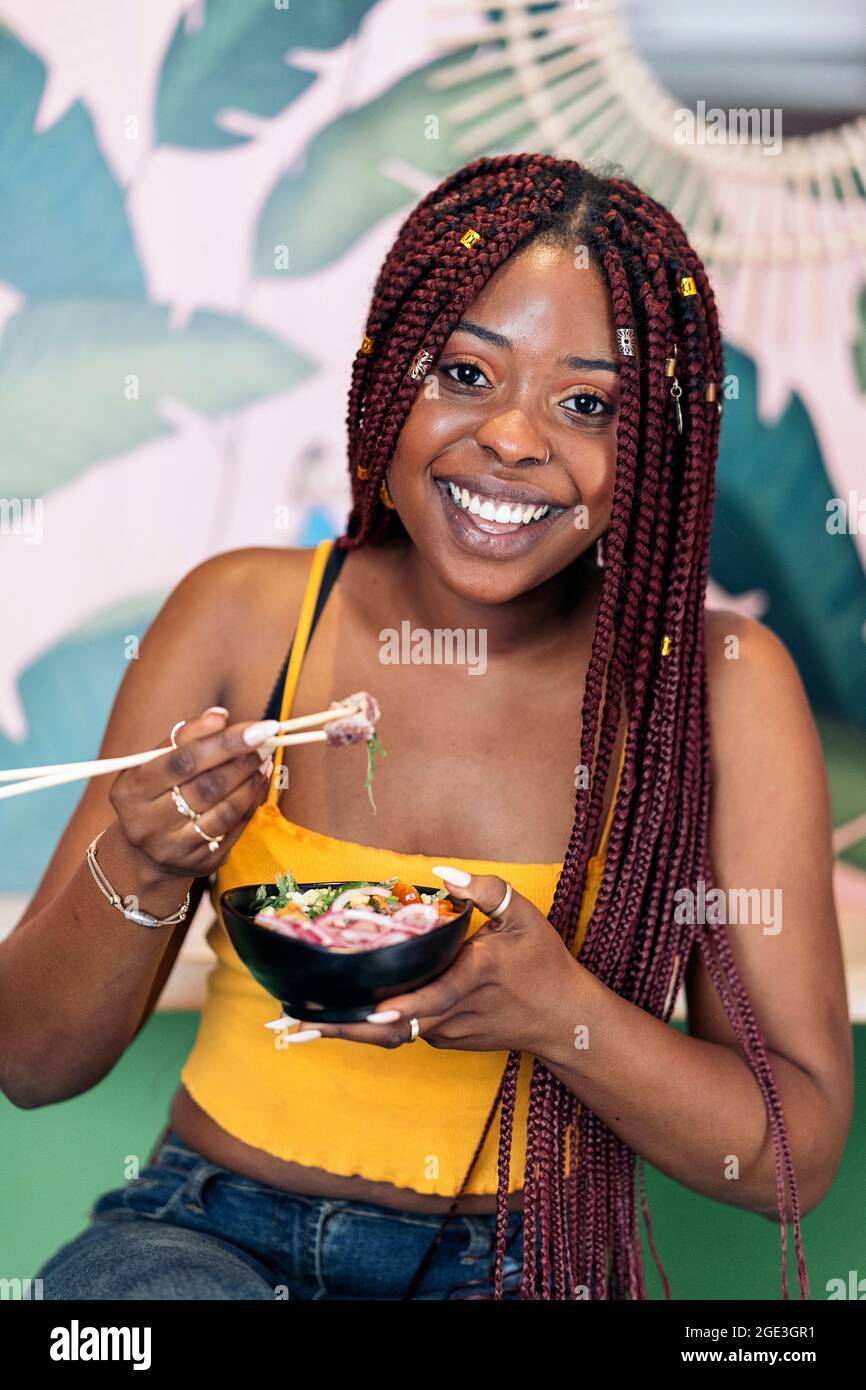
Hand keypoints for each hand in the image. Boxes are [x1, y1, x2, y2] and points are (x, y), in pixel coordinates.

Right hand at [109, 707, 278, 876]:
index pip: (182, 762)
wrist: (147, 852)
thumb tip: (220, 715)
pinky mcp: (201, 862)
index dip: (223, 743)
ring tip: (264, 759)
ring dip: (251, 781)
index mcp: (131, 791)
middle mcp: (147, 824)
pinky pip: (235, 828)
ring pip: (225, 810)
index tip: (258, 727)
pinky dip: (252, 801)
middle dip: (242, 760)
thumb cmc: (155, 793)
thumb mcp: (156, 763)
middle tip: (266, 740)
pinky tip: (259, 782)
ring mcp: (175, 848)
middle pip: (207, 787)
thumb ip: (186, 738)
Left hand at [284, 869, 580, 1054]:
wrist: (563, 1020)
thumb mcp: (523, 915)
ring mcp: (447, 1032)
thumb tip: (440, 872)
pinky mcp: (445, 1040)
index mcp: (474, 976)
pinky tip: (339, 1012)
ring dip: (346, 1031)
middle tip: (293, 1024)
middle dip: (342, 1028)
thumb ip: (485, 889)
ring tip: (296, 1028)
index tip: (368, 1008)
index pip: (434, 996)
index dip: (402, 1004)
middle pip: (392, 1026)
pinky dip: (374, 1021)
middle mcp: (454, 1011)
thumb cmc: (543, 962)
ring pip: (392, 1032)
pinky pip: (404, 1030)